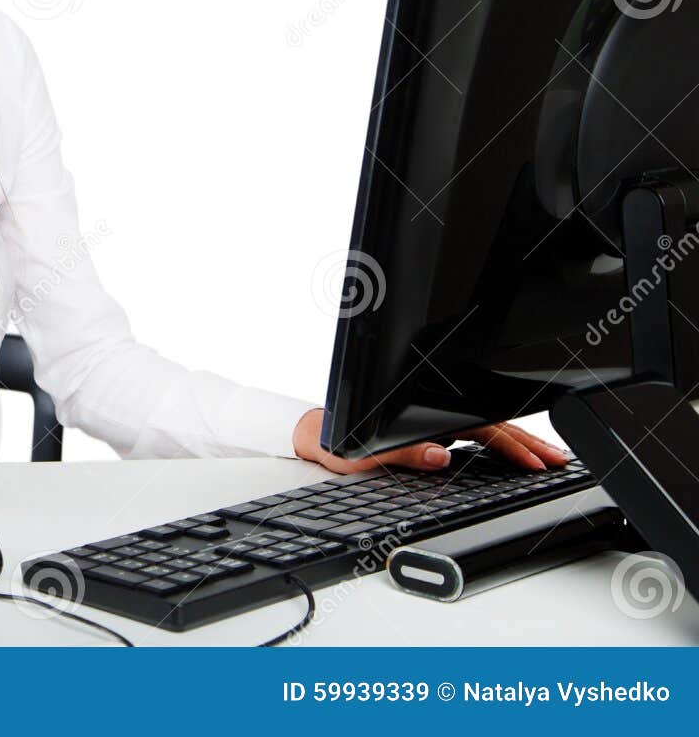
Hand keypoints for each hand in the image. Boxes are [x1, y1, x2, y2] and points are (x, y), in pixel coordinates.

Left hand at [291, 407, 571, 474]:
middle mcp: (432, 414)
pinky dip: (496, 447)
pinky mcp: (430, 432)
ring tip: (548, 459)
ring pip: (485, 430)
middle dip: (528, 442)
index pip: (480, 428)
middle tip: (560, 460)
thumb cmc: (332, 441)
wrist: (314, 436)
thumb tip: (440, 457)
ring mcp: (434, 422)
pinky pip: (471, 437)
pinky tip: (513, 458)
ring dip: (517, 444)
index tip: (538, 462)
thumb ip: (401, 456)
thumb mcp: (360, 455)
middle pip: (491, 425)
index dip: (512, 445)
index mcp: (423, 412)